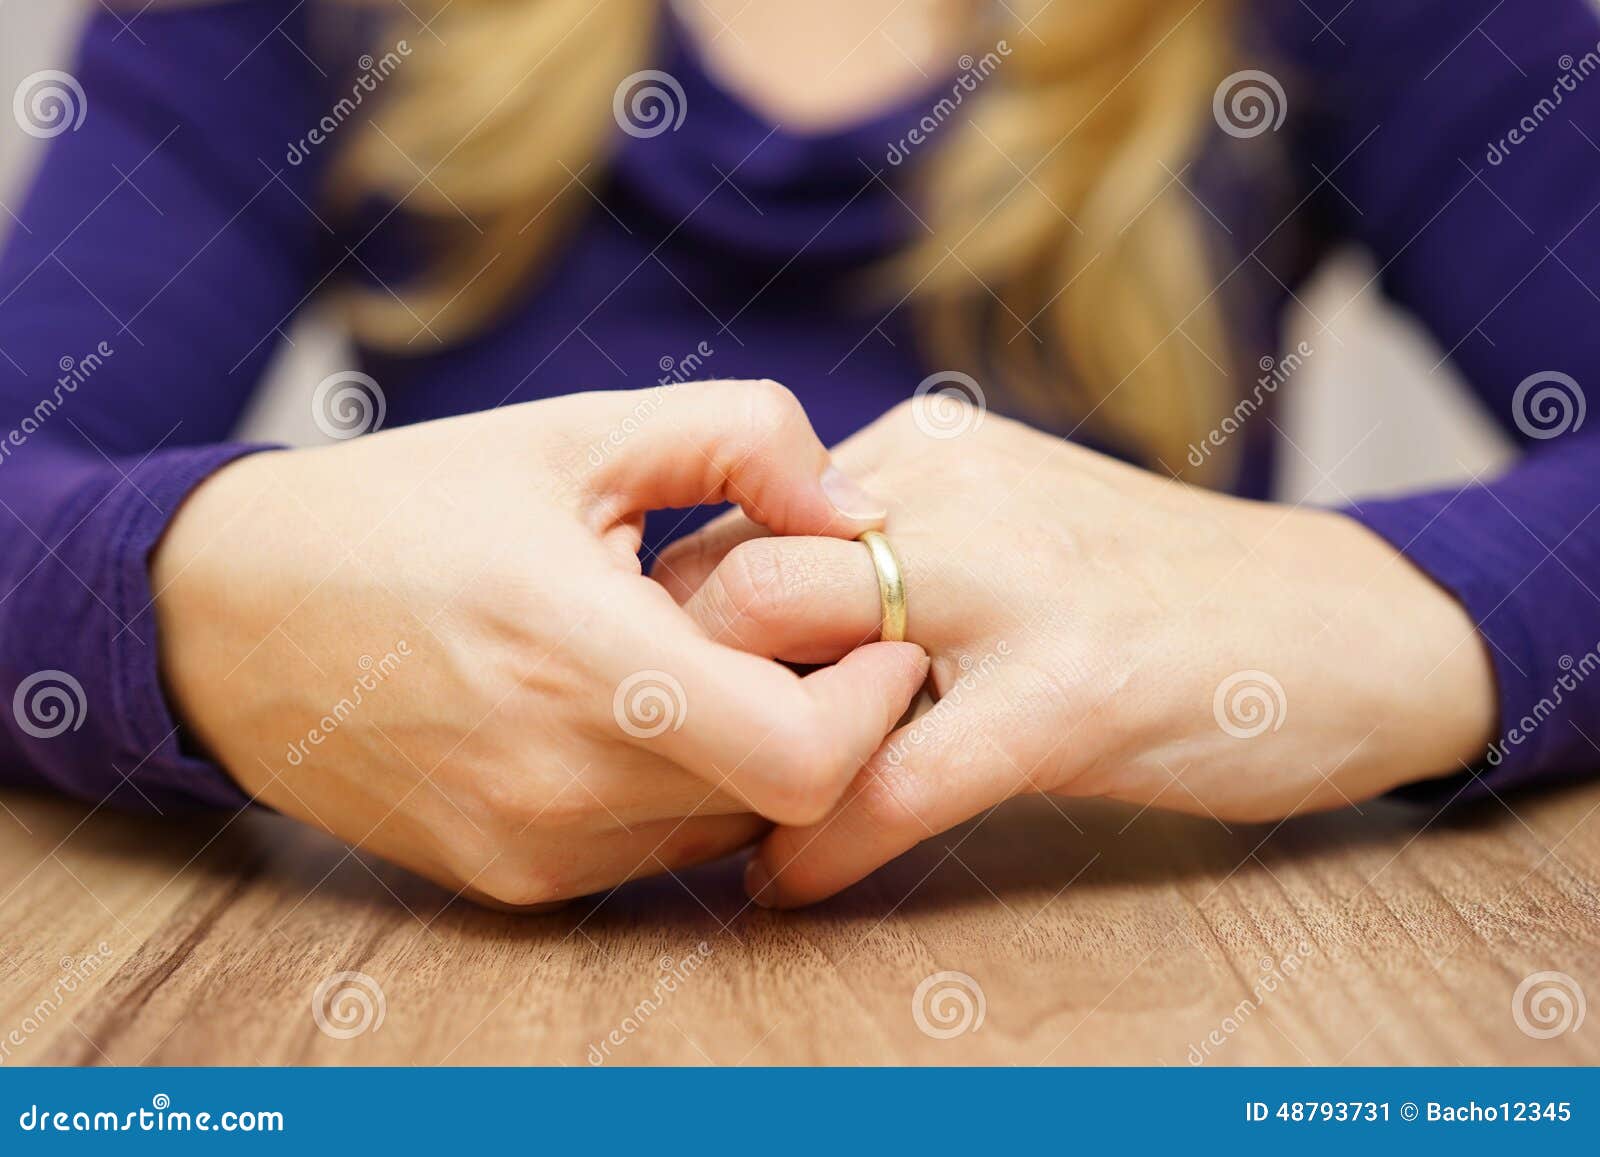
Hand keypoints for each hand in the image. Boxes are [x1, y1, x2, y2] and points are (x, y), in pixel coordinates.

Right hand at [151, 381, 927, 907]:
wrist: (229, 618)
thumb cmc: (408, 509)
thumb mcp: (575, 432)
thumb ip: (743, 443)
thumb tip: (860, 517)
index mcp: (579, 658)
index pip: (803, 759)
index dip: (872, 705)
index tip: (878, 638)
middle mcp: (558, 783)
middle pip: (782, 797)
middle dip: (826, 718)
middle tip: (803, 637)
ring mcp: (532, 849)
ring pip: (727, 829)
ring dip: (756, 756)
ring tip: (703, 663)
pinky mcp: (511, 881)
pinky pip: (657, 850)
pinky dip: (686, 788)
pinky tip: (640, 712)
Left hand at [657, 400, 1497, 906]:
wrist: (1347, 626)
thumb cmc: (1152, 596)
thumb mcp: (1009, 529)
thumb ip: (887, 553)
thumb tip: (740, 622)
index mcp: (929, 453)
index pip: (739, 517)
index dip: (680, 618)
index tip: (659, 692)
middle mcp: (956, 494)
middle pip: (737, 570)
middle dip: (677, 680)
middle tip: (664, 765)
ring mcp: (1016, 586)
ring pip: (796, 648)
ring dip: (732, 755)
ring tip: (714, 822)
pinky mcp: (1073, 691)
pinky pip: (894, 777)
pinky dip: (822, 842)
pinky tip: (790, 881)